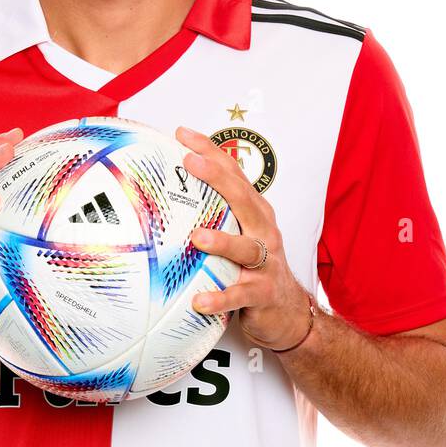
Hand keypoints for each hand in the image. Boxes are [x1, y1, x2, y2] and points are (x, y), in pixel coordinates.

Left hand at [175, 124, 311, 350]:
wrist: (287, 312)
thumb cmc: (253, 269)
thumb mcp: (235, 235)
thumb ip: (209, 216)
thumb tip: (159, 200)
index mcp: (254, 213)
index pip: (233, 174)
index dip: (210, 151)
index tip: (182, 134)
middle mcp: (262, 231)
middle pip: (242, 198)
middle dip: (217, 178)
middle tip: (190, 163)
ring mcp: (265, 262)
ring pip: (246, 248)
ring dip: (223, 241)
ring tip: (198, 237)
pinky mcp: (262, 293)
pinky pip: (239, 295)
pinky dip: (220, 298)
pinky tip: (200, 301)